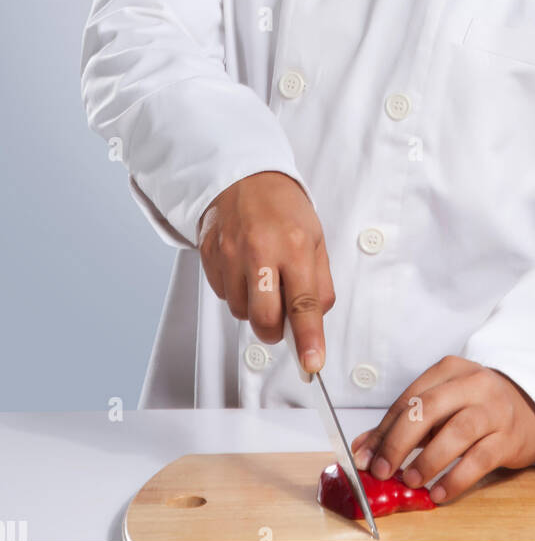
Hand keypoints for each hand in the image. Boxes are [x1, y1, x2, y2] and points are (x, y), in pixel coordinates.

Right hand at [197, 171, 334, 370]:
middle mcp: (260, 251)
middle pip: (264, 319)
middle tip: (281, 321)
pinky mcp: (209, 255)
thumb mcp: (315, 238)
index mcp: (294, 246)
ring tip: (262, 278)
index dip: (309, 339)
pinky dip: (236, 291)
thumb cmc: (284, 208)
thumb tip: (315, 323)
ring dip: (254, 307)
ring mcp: (230, 254)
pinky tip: (244, 268)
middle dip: (274, 331)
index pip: (303, 304)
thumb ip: (319, 283)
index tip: (312, 364)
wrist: (245, 176)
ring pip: (241, 312)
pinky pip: (223, 295)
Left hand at [349, 355, 534, 504]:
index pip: (410, 397)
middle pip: (430, 407)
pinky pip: (480, 459)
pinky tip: (439, 491)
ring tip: (411, 480)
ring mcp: (494, 409)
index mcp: (450, 370)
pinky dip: (457, 478)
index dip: (384, 429)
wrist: (530, 409)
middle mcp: (473, 383)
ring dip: (429, 459)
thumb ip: (403, 425)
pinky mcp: (510, 437)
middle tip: (383, 469)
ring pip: (458, 431)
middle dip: (400, 441)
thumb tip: (364, 450)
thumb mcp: (440, 408)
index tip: (366, 456)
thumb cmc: (477, 407)